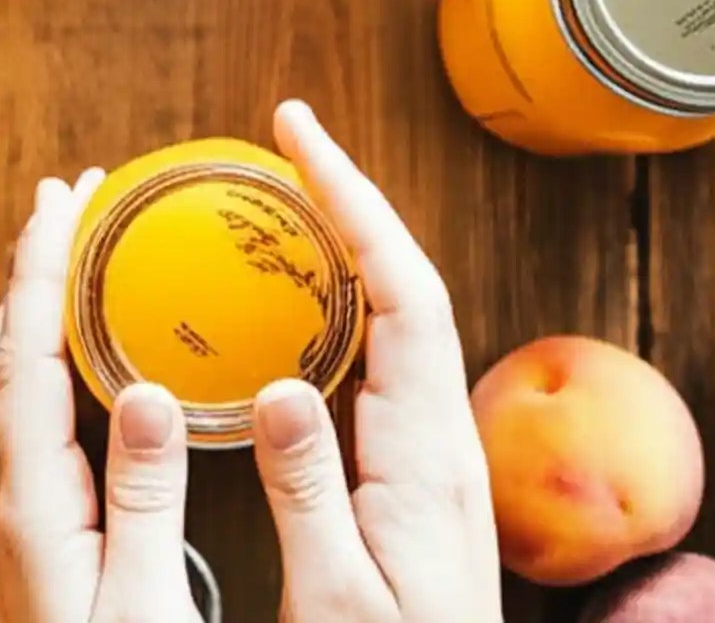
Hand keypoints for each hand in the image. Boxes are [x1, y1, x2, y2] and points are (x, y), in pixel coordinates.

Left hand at [0, 171, 202, 621]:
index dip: (41, 272)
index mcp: (35, 501)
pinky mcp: (34, 518)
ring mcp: (16, 505)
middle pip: (4, 352)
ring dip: (32, 305)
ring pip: (7, 378)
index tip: (65, 201)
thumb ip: (146, 498)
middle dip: (30, 267)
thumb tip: (153, 394)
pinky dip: (44, 355)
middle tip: (70, 199)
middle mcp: (11, 491)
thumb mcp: (143, 598)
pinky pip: (26, 411)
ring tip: (72, 251)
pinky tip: (79, 352)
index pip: (27, 359)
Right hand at [250, 101, 502, 621]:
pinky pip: (385, 346)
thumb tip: (276, 385)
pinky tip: (303, 291)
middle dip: (350, 193)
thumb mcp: (337, 591)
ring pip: (398, 306)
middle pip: (406, 277)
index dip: (355, 202)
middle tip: (288, 138)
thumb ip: (308, 490)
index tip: (302, 137)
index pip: (403, 291)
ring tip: (287, 191)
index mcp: (425, 448)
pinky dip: (345, 294)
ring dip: (347, 236)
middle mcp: (438, 425)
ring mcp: (430, 434)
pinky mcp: (413, 452)